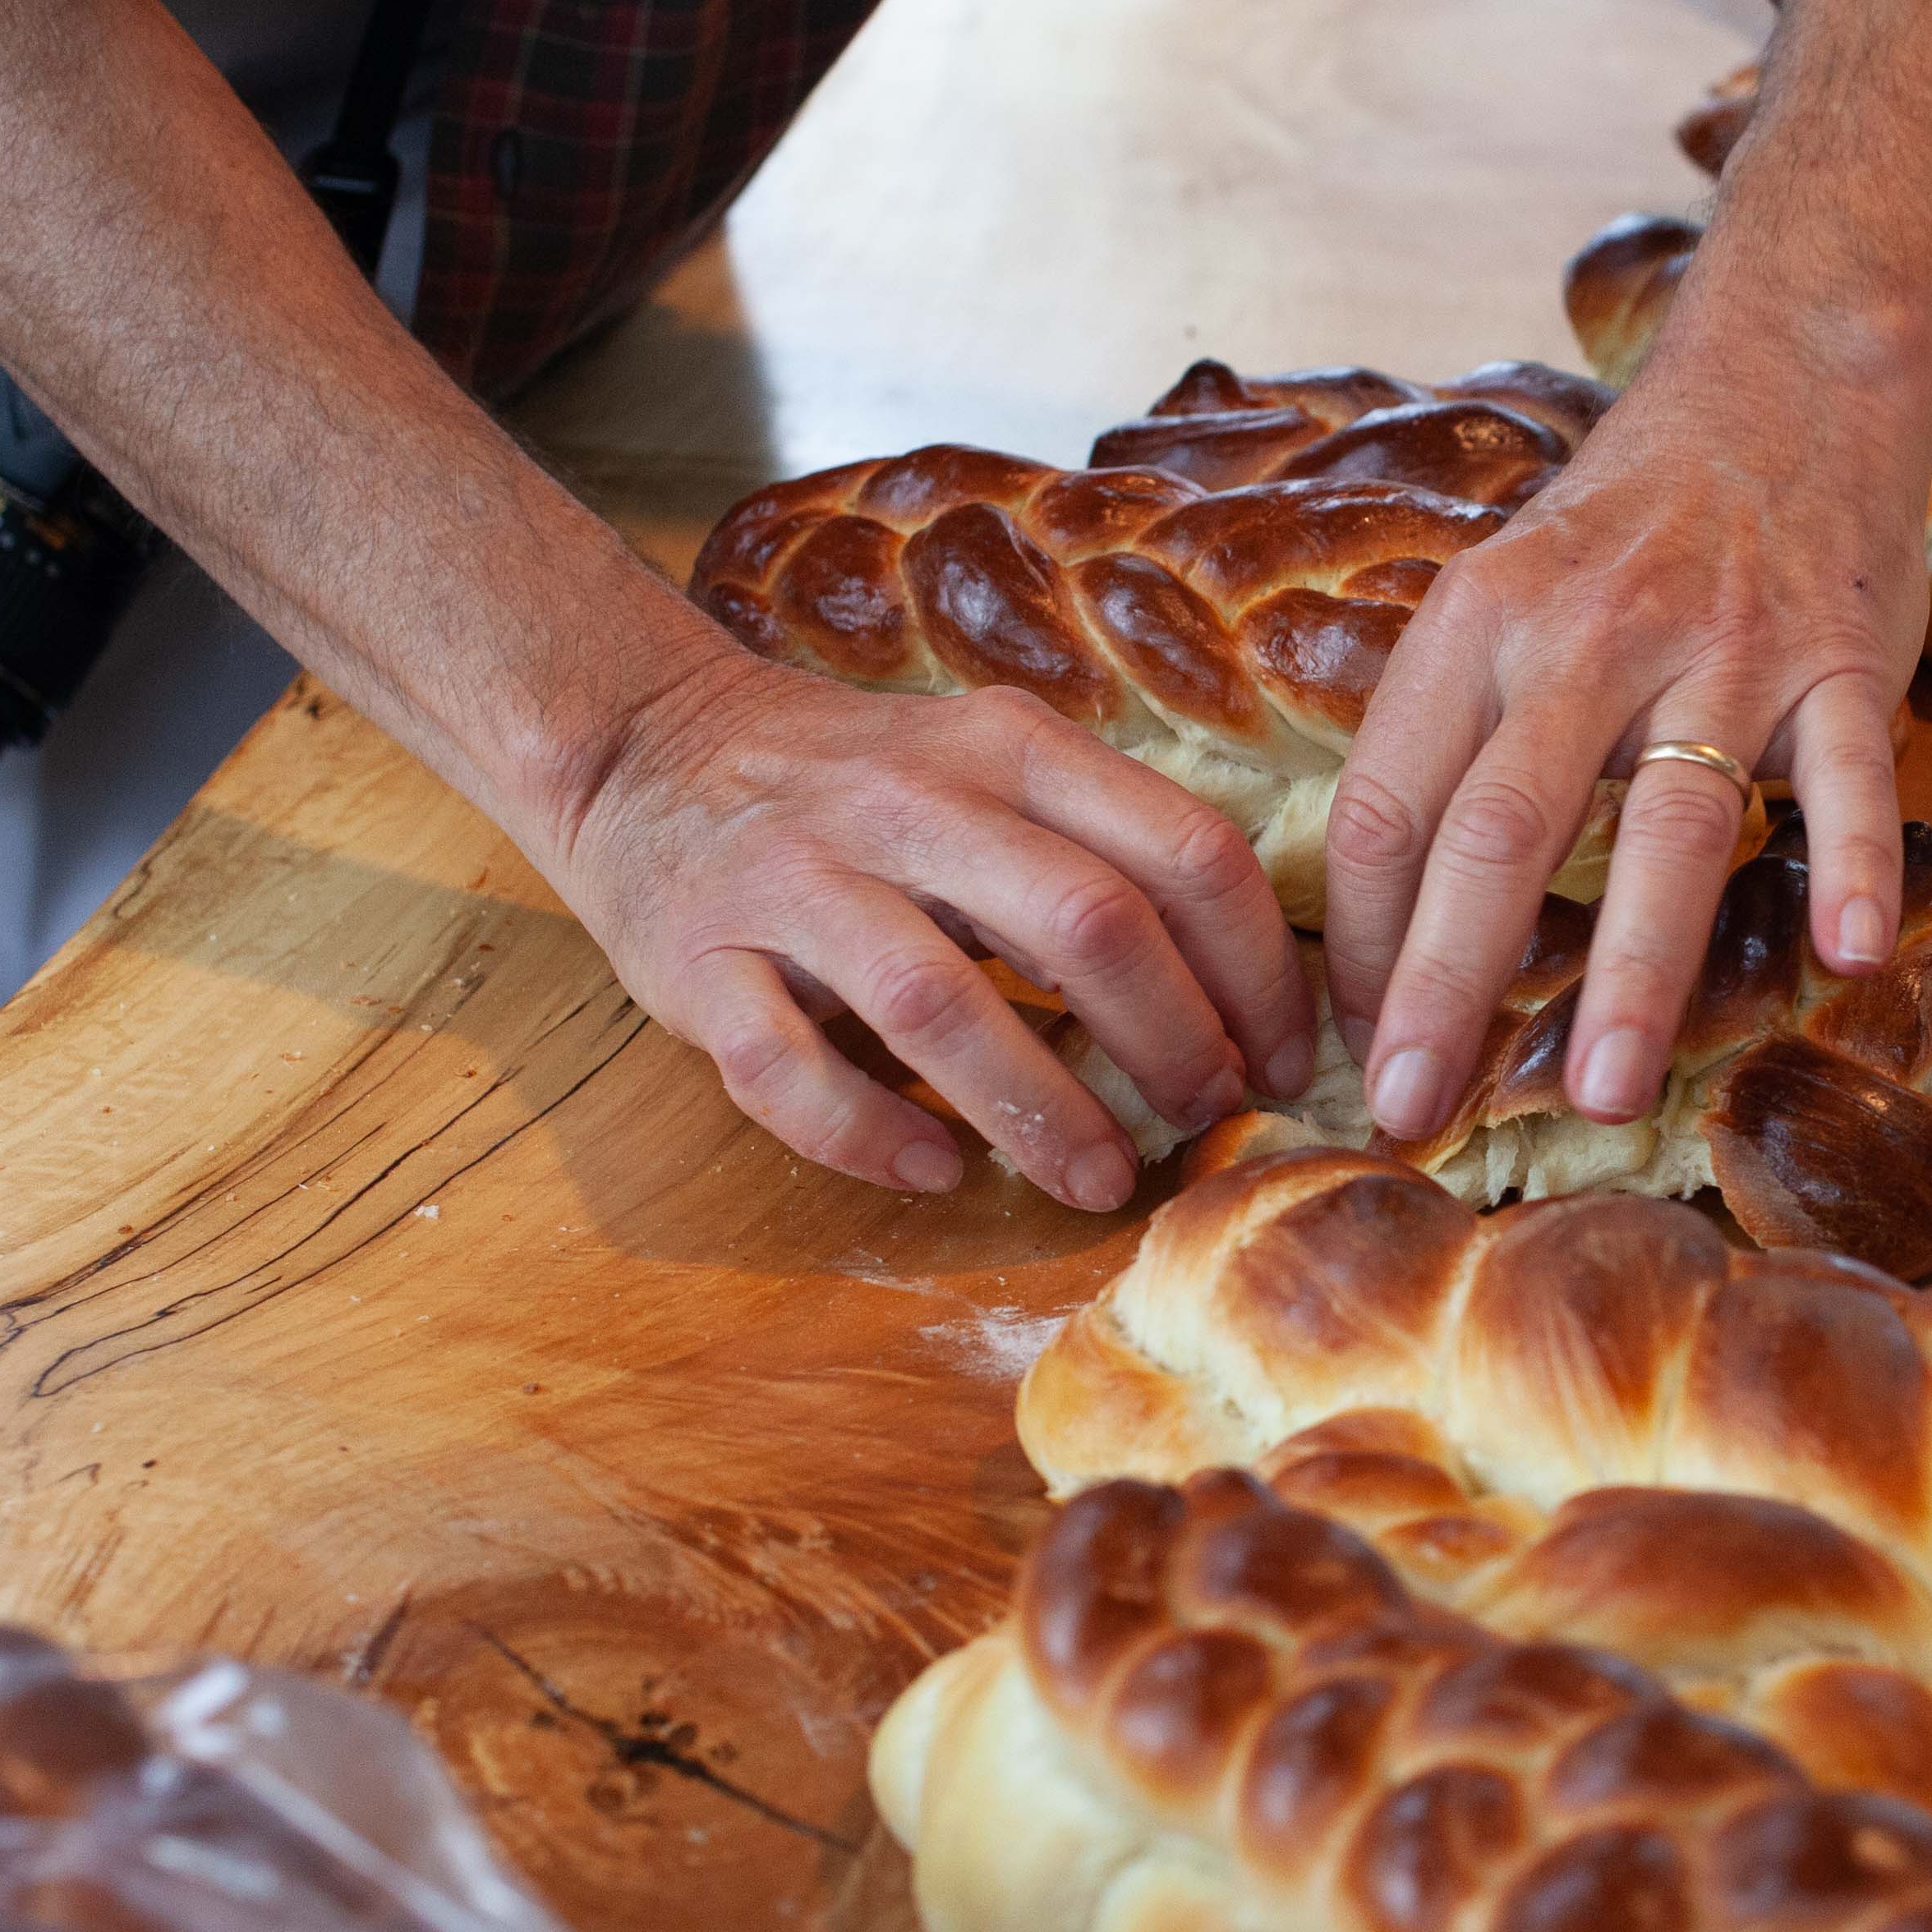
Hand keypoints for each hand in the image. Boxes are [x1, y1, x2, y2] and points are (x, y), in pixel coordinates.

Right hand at [552, 646, 1319, 1208]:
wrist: (646, 749)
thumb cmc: (860, 788)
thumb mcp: (994, 772)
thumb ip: (1102, 858)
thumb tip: (1237, 1009)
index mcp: (1010, 749)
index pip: (1184, 851)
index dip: (1257, 970)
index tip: (1285, 1059)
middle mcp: (909, 801)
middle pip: (1086, 924)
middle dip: (1172, 1044)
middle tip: (1205, 1123)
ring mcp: (795, 880)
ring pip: (939, 1004)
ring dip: (1037, 1110)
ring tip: (1097, 1182)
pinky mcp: (698, 961)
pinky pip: (786, 1067)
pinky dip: (867, 1132)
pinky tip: (934, 1169)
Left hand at [1321, 318, 1931, 1139]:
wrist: (1781, 377)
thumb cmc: (1623, 527)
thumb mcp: (1501, 600)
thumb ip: (1453, 741)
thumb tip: (1383, 930)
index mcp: (1474, 626)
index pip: (1386, 805)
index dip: (1358, 942)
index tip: (1355, 1047)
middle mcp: (1584, 637)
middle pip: (1498, 830)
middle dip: (1446, 985)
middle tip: (1412, 1114)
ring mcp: (1721, 649)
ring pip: (1668, 825)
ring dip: (1634, 972)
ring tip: (1605, 1096)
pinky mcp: (1841, 657)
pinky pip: (1848, 772)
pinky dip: (1850, 862)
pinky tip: (1847, 958)